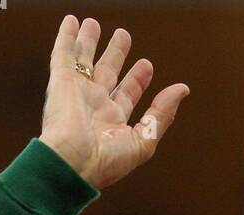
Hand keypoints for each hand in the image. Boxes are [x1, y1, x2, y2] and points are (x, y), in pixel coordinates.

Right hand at [38, 14, 189, 189]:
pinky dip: (66, 37)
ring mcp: (77, 93)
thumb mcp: (144, 141)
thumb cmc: (105, 161)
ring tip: (94, 24)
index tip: (146, 65)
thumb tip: (182, 90)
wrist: (71, 163)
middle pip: (107, 73)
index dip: (137, 80)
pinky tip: (71, 21)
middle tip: (123, 36)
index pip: (127, 94)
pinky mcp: (61, 82)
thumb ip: (162, 115)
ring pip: (84, 61)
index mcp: (112, 123)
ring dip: (89, 42)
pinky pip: (63, 54)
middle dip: (116, 55)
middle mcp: (94, 106)